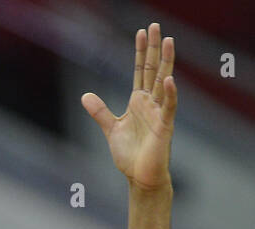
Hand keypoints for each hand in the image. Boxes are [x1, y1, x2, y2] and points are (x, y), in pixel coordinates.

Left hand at [81, 23, 176, 190]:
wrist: (140, 177)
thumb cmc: (130, 155)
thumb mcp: (111, 129)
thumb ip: (100, 112)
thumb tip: (85, 95)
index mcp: (139, 101)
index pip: (141, 71)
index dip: (141, 52)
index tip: (141, 32)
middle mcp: (151, 103)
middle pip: (153, 69)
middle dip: (154, 48)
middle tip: (156, 26)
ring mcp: (159, 113)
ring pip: (164, 82)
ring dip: (167, 62)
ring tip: (169, 41)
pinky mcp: (165, 127)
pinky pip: (169, 107)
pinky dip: (170, 94)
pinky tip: (169, 79)